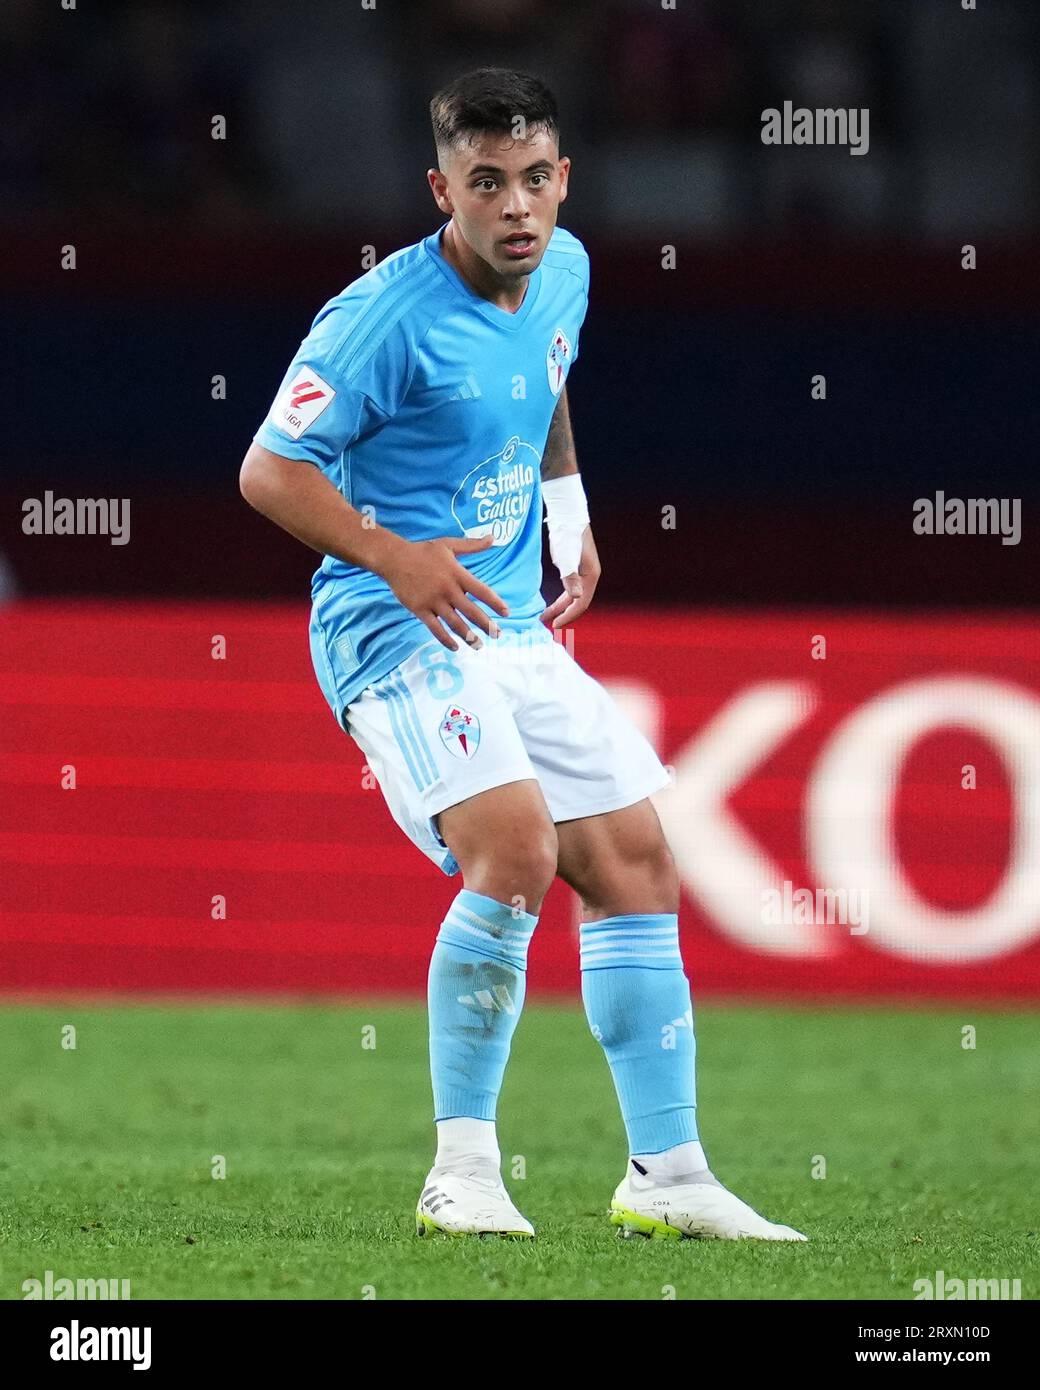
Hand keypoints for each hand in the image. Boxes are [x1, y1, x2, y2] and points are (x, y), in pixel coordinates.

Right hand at [383, 534, 509, 651]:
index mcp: (457, 574)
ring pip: (455, 623)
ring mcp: (433, 601)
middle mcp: (448, 589)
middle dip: (486, 625)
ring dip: (469, 637)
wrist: (394, 559)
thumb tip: (493, 538)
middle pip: (471, 611)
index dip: (495, 602)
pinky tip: (455, 647)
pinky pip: (435, 629)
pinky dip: (446, 639)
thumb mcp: (449, 545)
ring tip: (479, 646)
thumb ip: (472, 545)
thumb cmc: (423, 551)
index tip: (507, 613)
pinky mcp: (420, 610)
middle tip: (498, 635)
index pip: (481, 591)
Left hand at [540, 526, 599, 629]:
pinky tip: (549, 602)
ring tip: (544, 616)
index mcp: (590, 576)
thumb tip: (576, 598)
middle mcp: (588, 576)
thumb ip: (570, 578)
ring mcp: (582, 572)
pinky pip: (568, 588)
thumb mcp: (567, 557)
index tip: (554, 625)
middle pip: (577, 602)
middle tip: (548, 624)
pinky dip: (559, 598)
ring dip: (560, 607)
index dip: (568, 616)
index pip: (581, 603)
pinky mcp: (573, 567)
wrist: (566, 514)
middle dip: (563, 614)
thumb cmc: (567, 534)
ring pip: (572, 596)